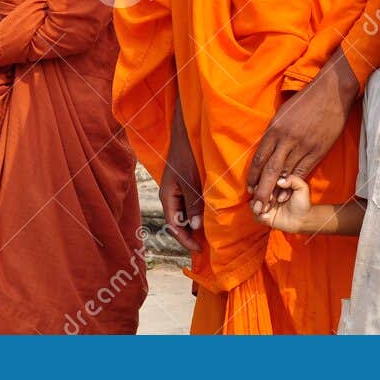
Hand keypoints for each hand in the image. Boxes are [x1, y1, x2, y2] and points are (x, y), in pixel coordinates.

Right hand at [160, 103, 203, 252]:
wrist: (187, 130)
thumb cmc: (186, 153)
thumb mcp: (190, 179)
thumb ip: (192, 202)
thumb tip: (196, 226)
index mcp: (168, 196)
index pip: (174, 226)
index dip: (186, 240)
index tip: (200, 249)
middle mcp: (171, 196)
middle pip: (180, 222)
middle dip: (192, 234)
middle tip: (208, 245)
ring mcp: (179, 190)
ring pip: (187, 213)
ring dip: (197, 223)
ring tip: (211, 234)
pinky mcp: (188, 183)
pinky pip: (192, 203)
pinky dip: (200, 211)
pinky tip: (211, 214)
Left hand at [247, 52, 359, 207]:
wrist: (331, 93)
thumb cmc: (305, 100)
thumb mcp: (283, 112)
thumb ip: (274, 131)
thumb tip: (266, 147)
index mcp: (275, 129)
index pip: (260, 157)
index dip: (253, 175)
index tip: (249, 187)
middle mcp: (287, 139)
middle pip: (270, 170)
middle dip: (261, 189)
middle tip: (255, 205)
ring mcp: (303, 146)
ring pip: (286, 174)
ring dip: (277, 190)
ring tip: (270, 203)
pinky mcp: (318, 151)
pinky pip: (303, 171)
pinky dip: (293, 184)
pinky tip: (287, 194)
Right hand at [251, 175, 312, 233]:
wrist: (304, 219)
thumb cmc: (303, 202)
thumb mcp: (302, 187)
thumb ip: (293, 180)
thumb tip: (279, 181)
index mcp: (276, 186)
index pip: (264, 181)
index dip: (266, 185)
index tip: (273, 191)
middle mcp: (269, 194)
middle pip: (256, 192)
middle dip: (261, 195)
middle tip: (271, 199)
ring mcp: (266, 206)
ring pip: (253, 203)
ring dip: (259, 205)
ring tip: (268, 208)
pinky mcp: (265, 217)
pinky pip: (256, 216)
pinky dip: (260, 216)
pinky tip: (267, 216)